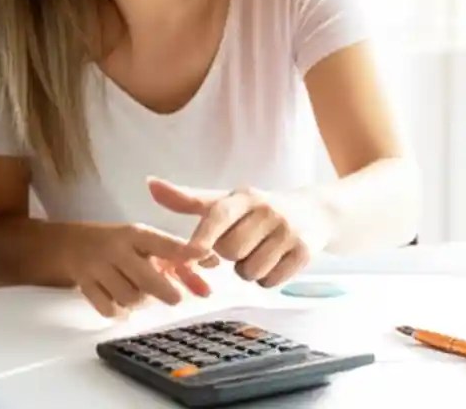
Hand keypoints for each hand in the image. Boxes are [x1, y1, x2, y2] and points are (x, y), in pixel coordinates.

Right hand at [64, 223, 213, 317]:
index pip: (162, 243)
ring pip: (129, 297)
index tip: (203, 255)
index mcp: (134, 234)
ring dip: (141, 301)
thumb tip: (210, 272)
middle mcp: (116, 250)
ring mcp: (98, 268)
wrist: (72, 244)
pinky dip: (120, 311)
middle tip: (175, 298)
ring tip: (141, 294)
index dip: (184, 251)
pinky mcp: (85, 286)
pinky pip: (110, 309)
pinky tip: (123, 303)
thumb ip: (176, 258)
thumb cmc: (118, 243)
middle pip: (146, 278)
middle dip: (165, 291)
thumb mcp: (143, 241)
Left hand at [149, 178, 315, 287]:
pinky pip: (271, 281)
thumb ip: (188, 199)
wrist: (316, 213)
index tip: (191, 254)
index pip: (218, 215)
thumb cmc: (257, 211)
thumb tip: (149, 183)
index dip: (202, 236)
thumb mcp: (226, 201)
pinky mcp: (305, 252)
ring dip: (247, 270)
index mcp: (244, 197)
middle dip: (229, 255)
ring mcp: (288, 231)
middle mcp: (267, 211)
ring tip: (257, 252)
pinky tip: (273, 262)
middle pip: (230, 250)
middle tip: (239, 245)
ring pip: (249, 270)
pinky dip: (267, 279)